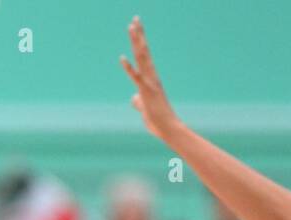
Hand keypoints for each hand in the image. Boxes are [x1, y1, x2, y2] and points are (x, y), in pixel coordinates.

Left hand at [119, 16, 181, 141]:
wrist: (168, 129)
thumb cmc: (158, 120)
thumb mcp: (144, 109)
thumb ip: (139, 101)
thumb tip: (133, 99)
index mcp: (150, 79)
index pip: (143, 56)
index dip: (139, 41)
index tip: (136, 27)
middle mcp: (151, 77)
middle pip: (143, 52)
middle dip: (138, 35)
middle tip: (135, 19)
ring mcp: (149, 83)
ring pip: (141, 59)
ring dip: (136, 43)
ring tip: (131, 27)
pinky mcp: (146, 92)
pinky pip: (137, 78)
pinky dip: (129, 68)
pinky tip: (122, 58)